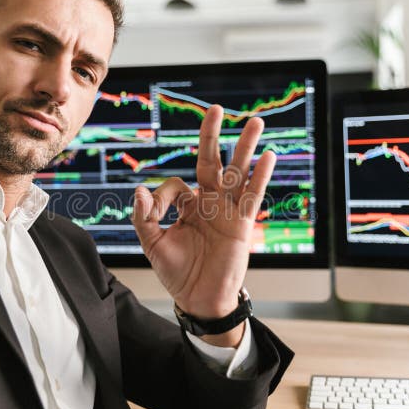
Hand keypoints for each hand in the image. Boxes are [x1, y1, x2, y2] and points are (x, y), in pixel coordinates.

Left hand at [130, 105, 275, 345]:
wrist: (199, 300)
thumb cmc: (177, 273)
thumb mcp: (152, 244)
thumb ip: (143, 218)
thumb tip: (139, 190)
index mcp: (189, 205)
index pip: (177, 184)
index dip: (160, 196)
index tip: (153, 214)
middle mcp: (210, 202)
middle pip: (213, 162)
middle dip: (214, 136)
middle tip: (217, 108)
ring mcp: (227, 211)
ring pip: (237, 172)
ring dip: (245, 147)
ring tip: (256, 122)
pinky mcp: (241, 224)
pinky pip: (252, 196)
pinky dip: (260, 176)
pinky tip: (269, 156)